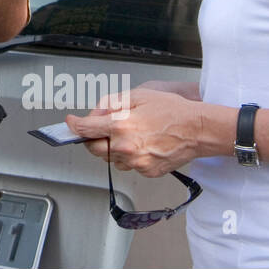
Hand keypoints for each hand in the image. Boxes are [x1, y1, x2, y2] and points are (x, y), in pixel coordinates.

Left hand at [64, 86, 204, 176]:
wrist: (198, 129)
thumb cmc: (172, 110)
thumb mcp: (137, 96)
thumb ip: (110, 105)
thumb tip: (95, 115)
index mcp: (121, 125)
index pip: (85, 129)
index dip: (74, 125)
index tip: (71, 123)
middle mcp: (125, 147)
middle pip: (93, 148)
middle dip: (93, 138)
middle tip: (102, 128)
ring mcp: (136, 162)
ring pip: (110, 158)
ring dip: (111, 148)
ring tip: (131, 134)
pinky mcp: (147, 172)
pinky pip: (128, 165)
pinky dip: (128, 156)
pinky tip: (142, 144)